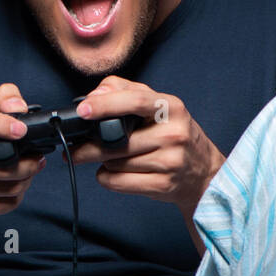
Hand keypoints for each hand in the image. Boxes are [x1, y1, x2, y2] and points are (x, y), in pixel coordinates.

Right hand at [0, 83, 46, 235]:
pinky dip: (16, 197)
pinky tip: (11, 188)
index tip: (21, 129)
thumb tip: (17, 106)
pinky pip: (4, 205)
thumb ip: (3, 99)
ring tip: (24, 173)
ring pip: (6, 187)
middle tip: (36, 159)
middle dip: (27, 164)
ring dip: (24, 180)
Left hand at [69, 76, 225, 242]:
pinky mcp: (163, 184)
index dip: (105, 105)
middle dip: (88, 147)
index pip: (135, 101)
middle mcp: (173, 133)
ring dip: (102, 162)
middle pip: (116, 141)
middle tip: (72, 150)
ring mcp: (170, 161)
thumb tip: (94, 96)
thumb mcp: (157, 105)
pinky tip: (114, 172)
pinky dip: (106, 178)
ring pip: (114, 162)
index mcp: (170, 107)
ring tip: (109, 158)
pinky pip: (117, 181)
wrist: (202, 171)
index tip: (82, 111)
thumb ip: (124, 91)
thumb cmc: (172, 134)